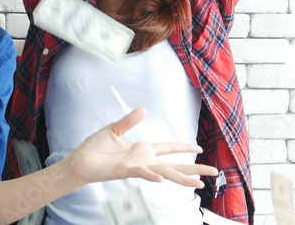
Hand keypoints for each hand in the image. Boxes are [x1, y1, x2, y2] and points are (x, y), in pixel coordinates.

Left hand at [65, 108, 217, 188]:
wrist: (80, 161)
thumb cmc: (96, 148)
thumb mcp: (114, 130)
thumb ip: (129, 121)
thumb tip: (144, 110)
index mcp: (143, 149)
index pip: (169, 148)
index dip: (184, 147)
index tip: (200, 148)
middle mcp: (144, 160)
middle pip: (174, 164)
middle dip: (194, 169)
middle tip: (214, 172)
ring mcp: (136, 167)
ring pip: (164, 172)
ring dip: (181, 178)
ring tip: (199, 184)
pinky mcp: (125, 171)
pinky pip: (141, 173)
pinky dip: (151, 175)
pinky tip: (161, 178)